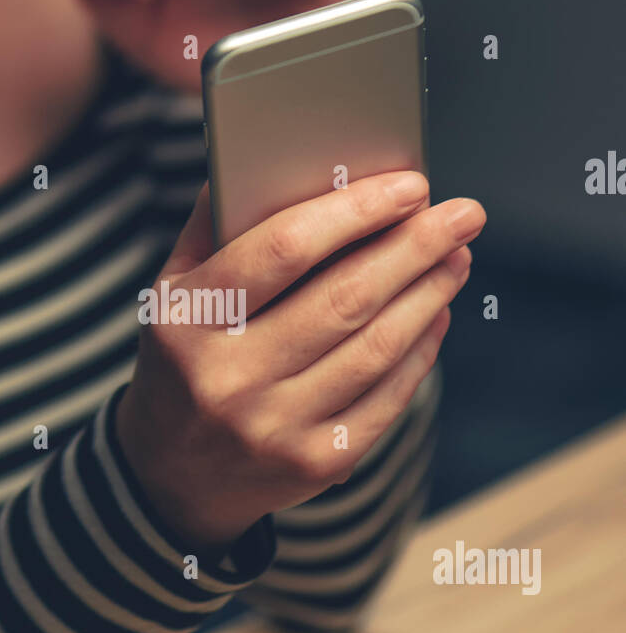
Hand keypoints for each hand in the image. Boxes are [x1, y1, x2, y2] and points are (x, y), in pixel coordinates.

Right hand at [116, 172, 485, 552]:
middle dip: (415, 248)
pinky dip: (420, 352)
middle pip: (345, 298)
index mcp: (189, 320)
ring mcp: (273, 428)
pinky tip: (436, 315)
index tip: (410, 186)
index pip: (284, 249)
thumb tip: (287, 157)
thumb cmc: (185, 359)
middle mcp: (228, 378)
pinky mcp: (315, 465)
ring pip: (376, 348)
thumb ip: (216, 224)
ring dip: (429, 295)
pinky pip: (386, 399)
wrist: (172, 475)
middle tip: (461, 215)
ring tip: (456, 257)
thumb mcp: (173, 290)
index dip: (355, 211)